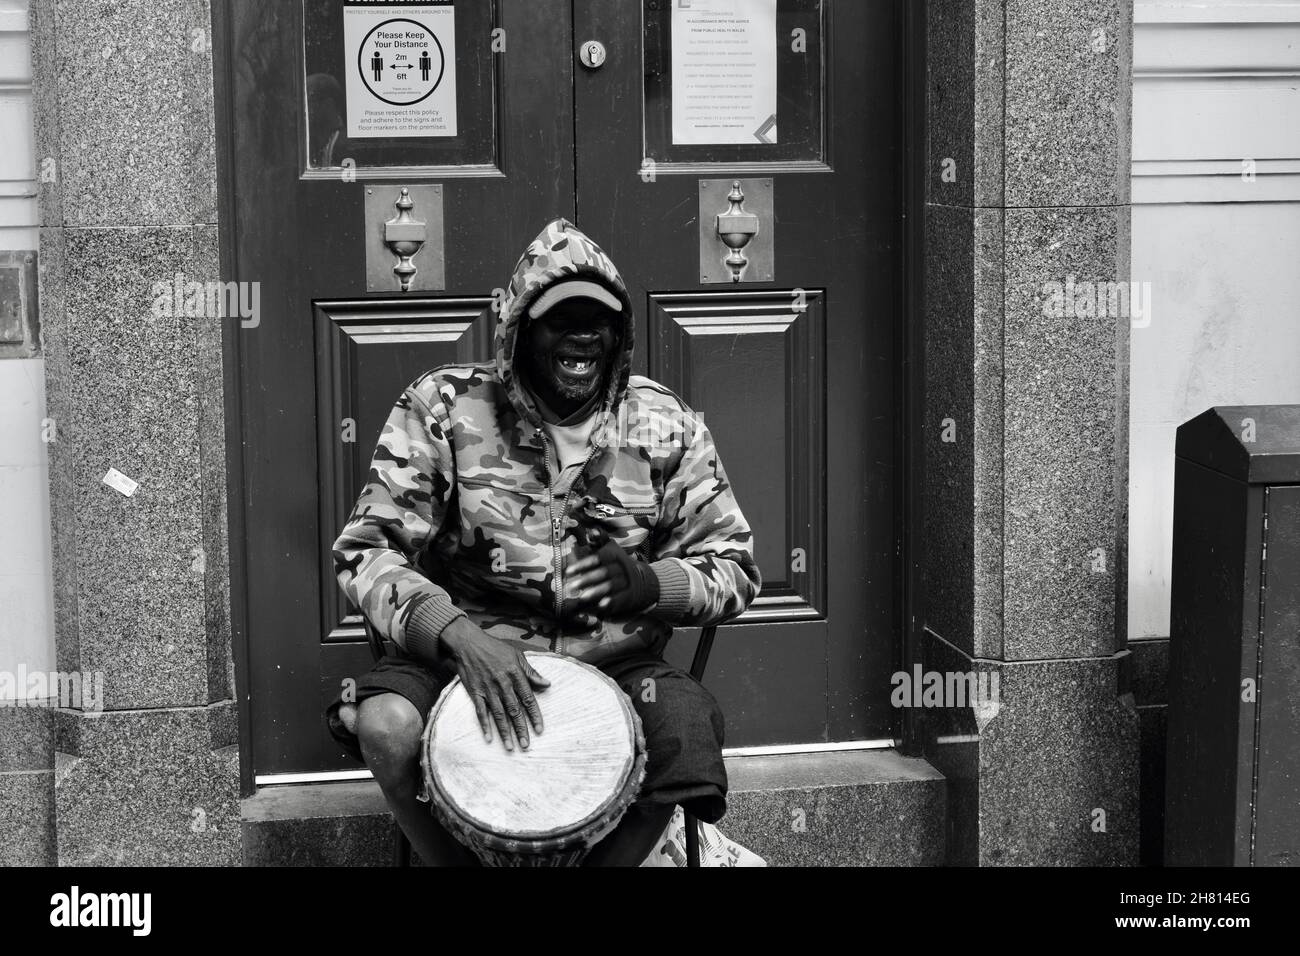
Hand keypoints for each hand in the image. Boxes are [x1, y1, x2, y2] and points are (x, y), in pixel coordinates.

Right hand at [439, 618, 549, 750]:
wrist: (469, 644)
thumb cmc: (495, 648)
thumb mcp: (517, 655)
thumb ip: (531, 672)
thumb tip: (547, 684)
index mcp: (516, 674)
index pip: (528, 699)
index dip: (535, 715)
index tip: (540, 729)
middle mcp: (503, 684)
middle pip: (514, 710)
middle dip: (521, 729)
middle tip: (526, 745)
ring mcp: (488, 689)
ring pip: (499, 714)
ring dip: (505, 732)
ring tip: (511, 747)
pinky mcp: (475, 692)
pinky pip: (481, 712)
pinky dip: (485, 725)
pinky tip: (489, 738)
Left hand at [564, 532, 659, 619]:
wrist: (645, 580)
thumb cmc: (619, 564)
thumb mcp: (612, 550)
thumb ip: (600, 541)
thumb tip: (592, 531)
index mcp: (616, 555)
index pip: (599, 558)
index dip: (583, 564)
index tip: (568, 572)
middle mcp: (623, 567)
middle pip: (604, 572)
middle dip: (587, 579)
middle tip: (572, 586)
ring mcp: (628, 581)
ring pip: (612, 585)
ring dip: (596, 591)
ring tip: (582, 597)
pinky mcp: (631, 595)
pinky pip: (621, 597)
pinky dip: (611, 601)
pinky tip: (601, 605)